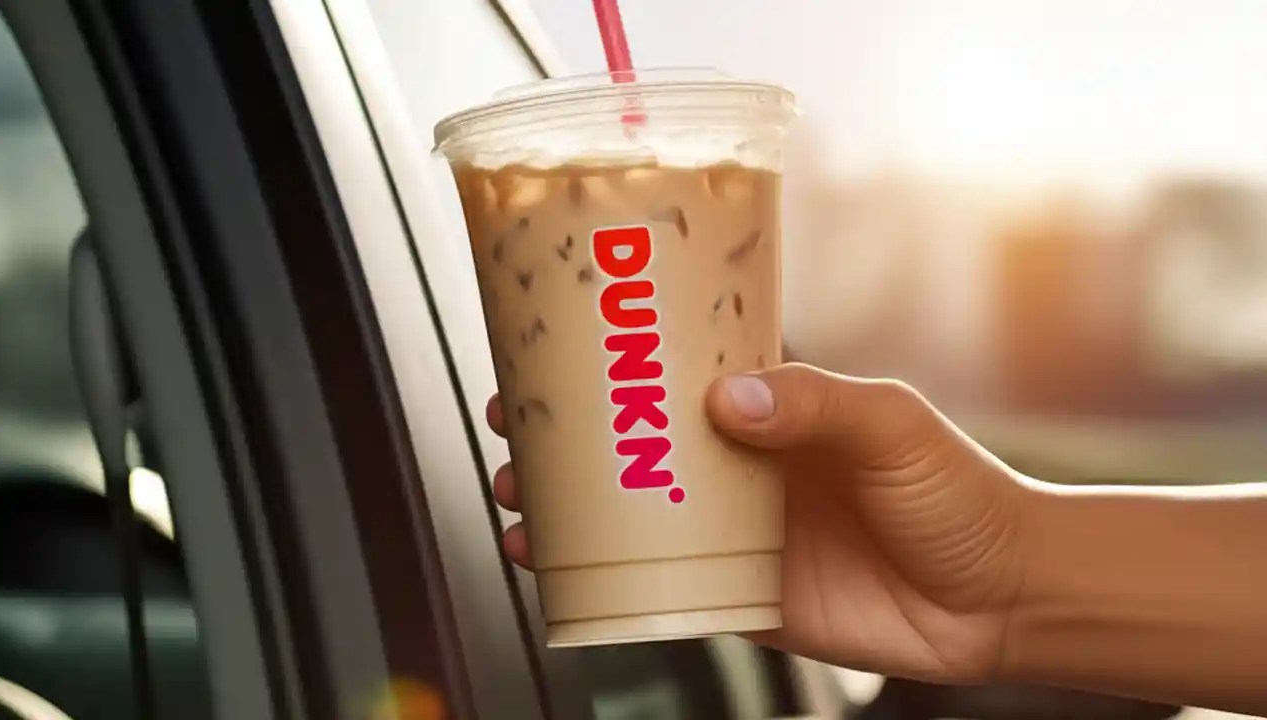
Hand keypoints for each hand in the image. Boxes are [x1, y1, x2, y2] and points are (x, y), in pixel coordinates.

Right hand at [488, 363, 1033, 684]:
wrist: (998, 597)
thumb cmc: (959, 493)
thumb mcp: (892, 425)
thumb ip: (818, 403)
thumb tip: (729, 401)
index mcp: (768, 410)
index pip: (672, 374)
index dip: (610, 361)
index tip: (551, 345)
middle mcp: (737, 466)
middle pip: (629, 442)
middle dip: (560, 435)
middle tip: (512, 425)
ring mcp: (731, 533)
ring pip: (626, 515)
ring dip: (562, 507)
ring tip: (515, 499)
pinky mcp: (737, 597)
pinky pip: (655, 591)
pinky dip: (599, 584)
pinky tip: (557, 574)